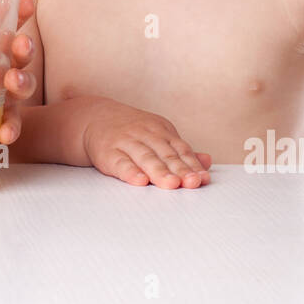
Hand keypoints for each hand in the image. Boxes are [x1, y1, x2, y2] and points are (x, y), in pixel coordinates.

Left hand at [0, 0, 36, 145]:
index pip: (12, 26)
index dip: (22, 15)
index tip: (25, 2)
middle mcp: (9, 68)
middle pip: (21, 57)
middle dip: (23, 49)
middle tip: (20, 43)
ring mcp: (9, 94)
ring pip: (21, 87)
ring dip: (21, 82)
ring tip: (13, 81)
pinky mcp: (4, 117)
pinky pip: (10, 123)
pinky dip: (10, 127)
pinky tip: (5, 133)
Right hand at [81, 99, 212, 188]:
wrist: (95, 119)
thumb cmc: (133, 133)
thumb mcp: (159, 136)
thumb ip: (182, 152)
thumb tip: (207, 162)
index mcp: (161, 131)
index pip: (180, 150)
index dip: (192, 165)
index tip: (202, 179)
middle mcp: (145, 134)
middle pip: (165, 154)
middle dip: (179, 169)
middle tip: (191, 183)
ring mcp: (126, 142)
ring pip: (145, 158)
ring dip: (159, 172)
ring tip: (171, 184)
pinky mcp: (108, 153)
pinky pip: (121, 162)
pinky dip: (130, 172)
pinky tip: (140, 181)